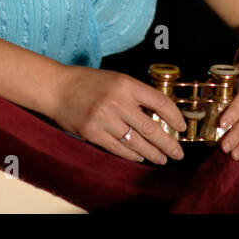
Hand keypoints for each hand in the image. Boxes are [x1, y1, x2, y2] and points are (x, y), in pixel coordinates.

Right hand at [50, 66, 187, 163]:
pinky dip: (131, 154)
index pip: (159, 102)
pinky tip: (140, 157)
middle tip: (178, 152)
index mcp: (126, 84)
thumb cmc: (88, 82)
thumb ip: (136, 95)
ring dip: (152, 153)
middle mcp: (117, 101)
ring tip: (162, 158)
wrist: (57, 89)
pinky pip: (118, 148)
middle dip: (168, 143)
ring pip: (136, 142)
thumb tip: (159, 115)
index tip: (181, 127)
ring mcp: (104, 118)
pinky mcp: (92, 133)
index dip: (174, 117)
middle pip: (151, 128)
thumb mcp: (116, 79)